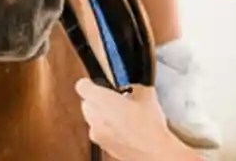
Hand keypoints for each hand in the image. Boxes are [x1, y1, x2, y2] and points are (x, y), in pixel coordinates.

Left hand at [75, 79, 194, 160]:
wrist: (153, 152)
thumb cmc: (149, 127)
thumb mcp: (147, 95)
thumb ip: (135, 85)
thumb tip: (133, 84)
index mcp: (102, 101)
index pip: (82, 86)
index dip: (90, 83)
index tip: (96, 83)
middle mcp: (95, 118)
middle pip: (86, 103)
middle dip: (97, 99)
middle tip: (114, 98)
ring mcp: (97, 134)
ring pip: (91, 118)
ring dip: (101, 114)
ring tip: (120, 114)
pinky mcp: (102, 145)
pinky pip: (98, 131)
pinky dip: (106, 127)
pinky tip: (123, 127)